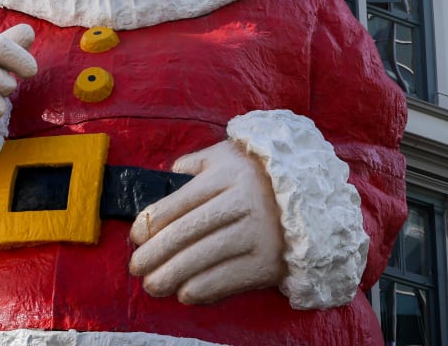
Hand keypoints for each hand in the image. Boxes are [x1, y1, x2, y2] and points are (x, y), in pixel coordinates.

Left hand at [128, 140, 286, 303]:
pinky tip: (184, 292)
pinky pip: (228, 279)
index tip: (135, 236)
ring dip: (171, 275)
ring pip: (203, 257)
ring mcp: (256, 234)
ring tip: (152, 284)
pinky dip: (202, 289)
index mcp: (226, 174)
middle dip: (155, 252)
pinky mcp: (267, 262)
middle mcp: (241, 203)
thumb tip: (167, 178)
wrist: (312, 199)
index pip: (180, 201)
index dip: (151, 221)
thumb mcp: (227, 156)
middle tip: (135, 266)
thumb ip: (194, 164)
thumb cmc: (256, 175)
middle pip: (187, 231)